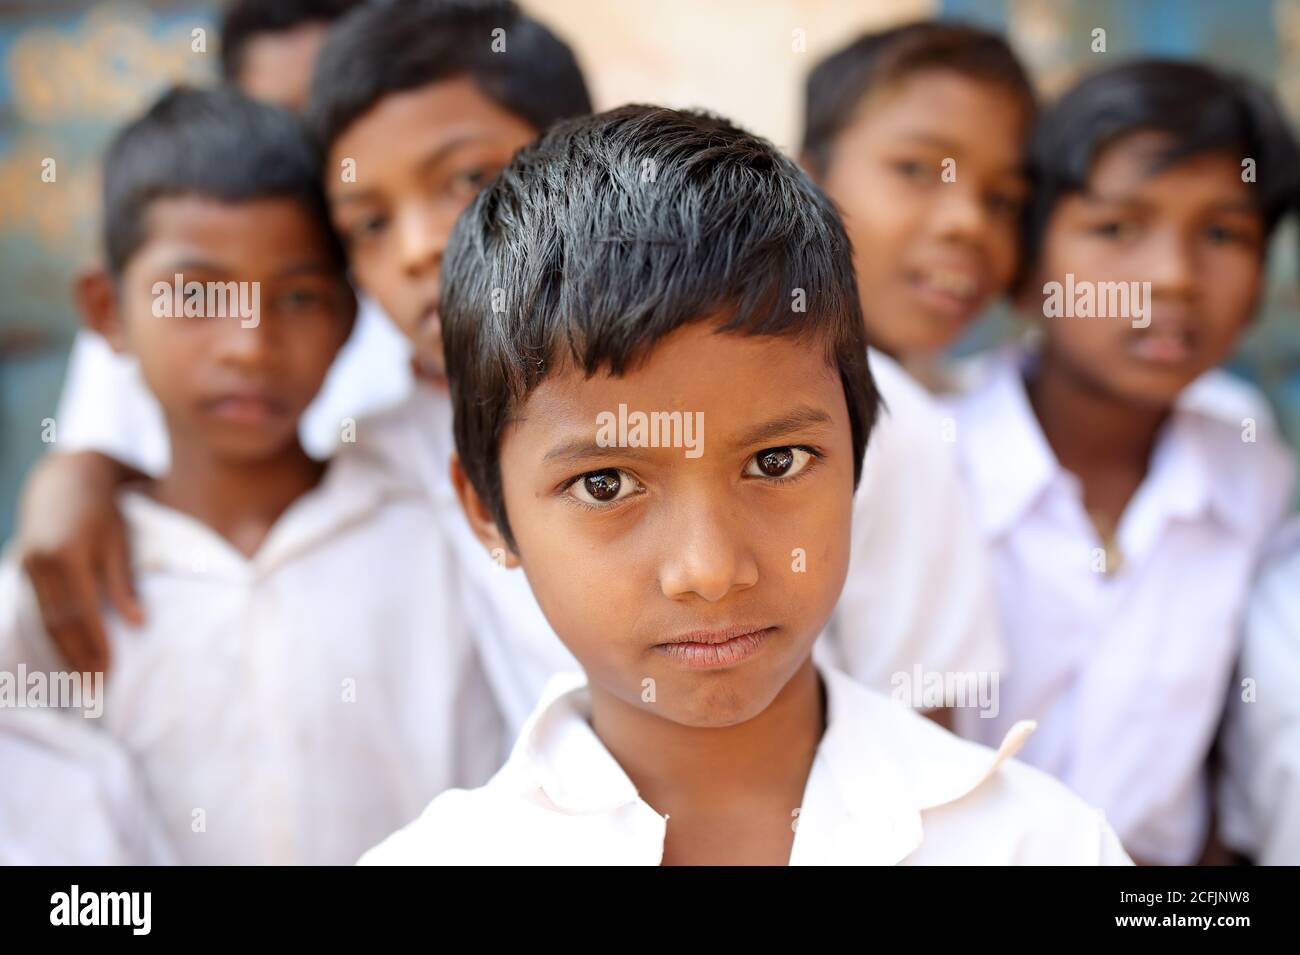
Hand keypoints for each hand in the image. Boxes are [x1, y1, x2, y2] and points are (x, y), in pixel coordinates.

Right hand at [16, 451, 142, 673]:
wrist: (65, 479)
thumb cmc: (104, 511)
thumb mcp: (119, 543)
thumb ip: (125, 585)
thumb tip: (139, 624)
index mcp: (70, 557)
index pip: (84, 612)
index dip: (96, 644)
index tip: (110, 670)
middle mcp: (44, 564)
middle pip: (61, 622)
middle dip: (78, 656)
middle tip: (95, 687)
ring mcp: (29, 566)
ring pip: (46, 619)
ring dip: (64, 651)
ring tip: (81, 678)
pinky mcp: (23, 568)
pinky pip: (39, 609)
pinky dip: (53, 633)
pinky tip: (65, 652)